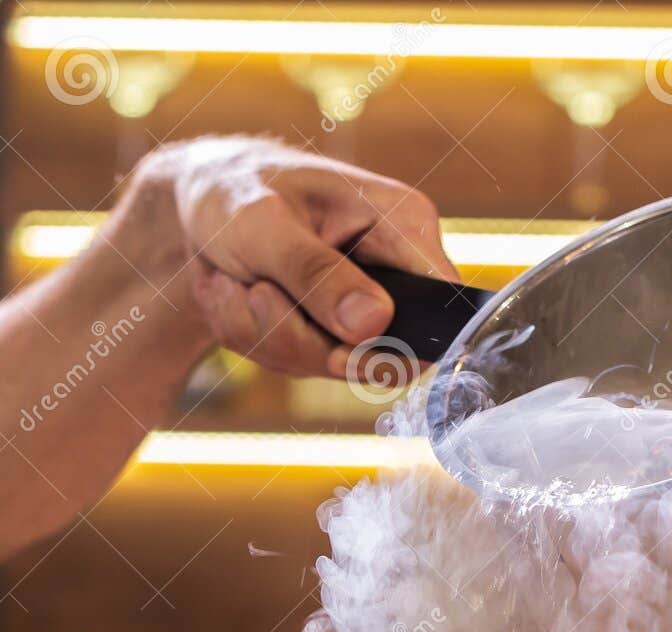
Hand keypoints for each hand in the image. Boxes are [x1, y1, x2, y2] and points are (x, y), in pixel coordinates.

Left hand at [144, 136, 458, 379]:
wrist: (196, 203)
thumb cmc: (233, 190)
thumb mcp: (264, 224)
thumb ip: (317, 274)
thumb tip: (373, 323)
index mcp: (404, 226)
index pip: (441, 310)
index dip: (396, 346)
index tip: (337, 351)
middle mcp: (395, 274)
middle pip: (381, 356)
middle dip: (304, 339)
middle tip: (254, 292)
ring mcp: (363, 310)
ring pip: (331, 367)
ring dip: (268, 334)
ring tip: (237, 281)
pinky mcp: (331, 334)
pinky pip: (298, 365)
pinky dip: (256, 338)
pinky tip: (239, 293)